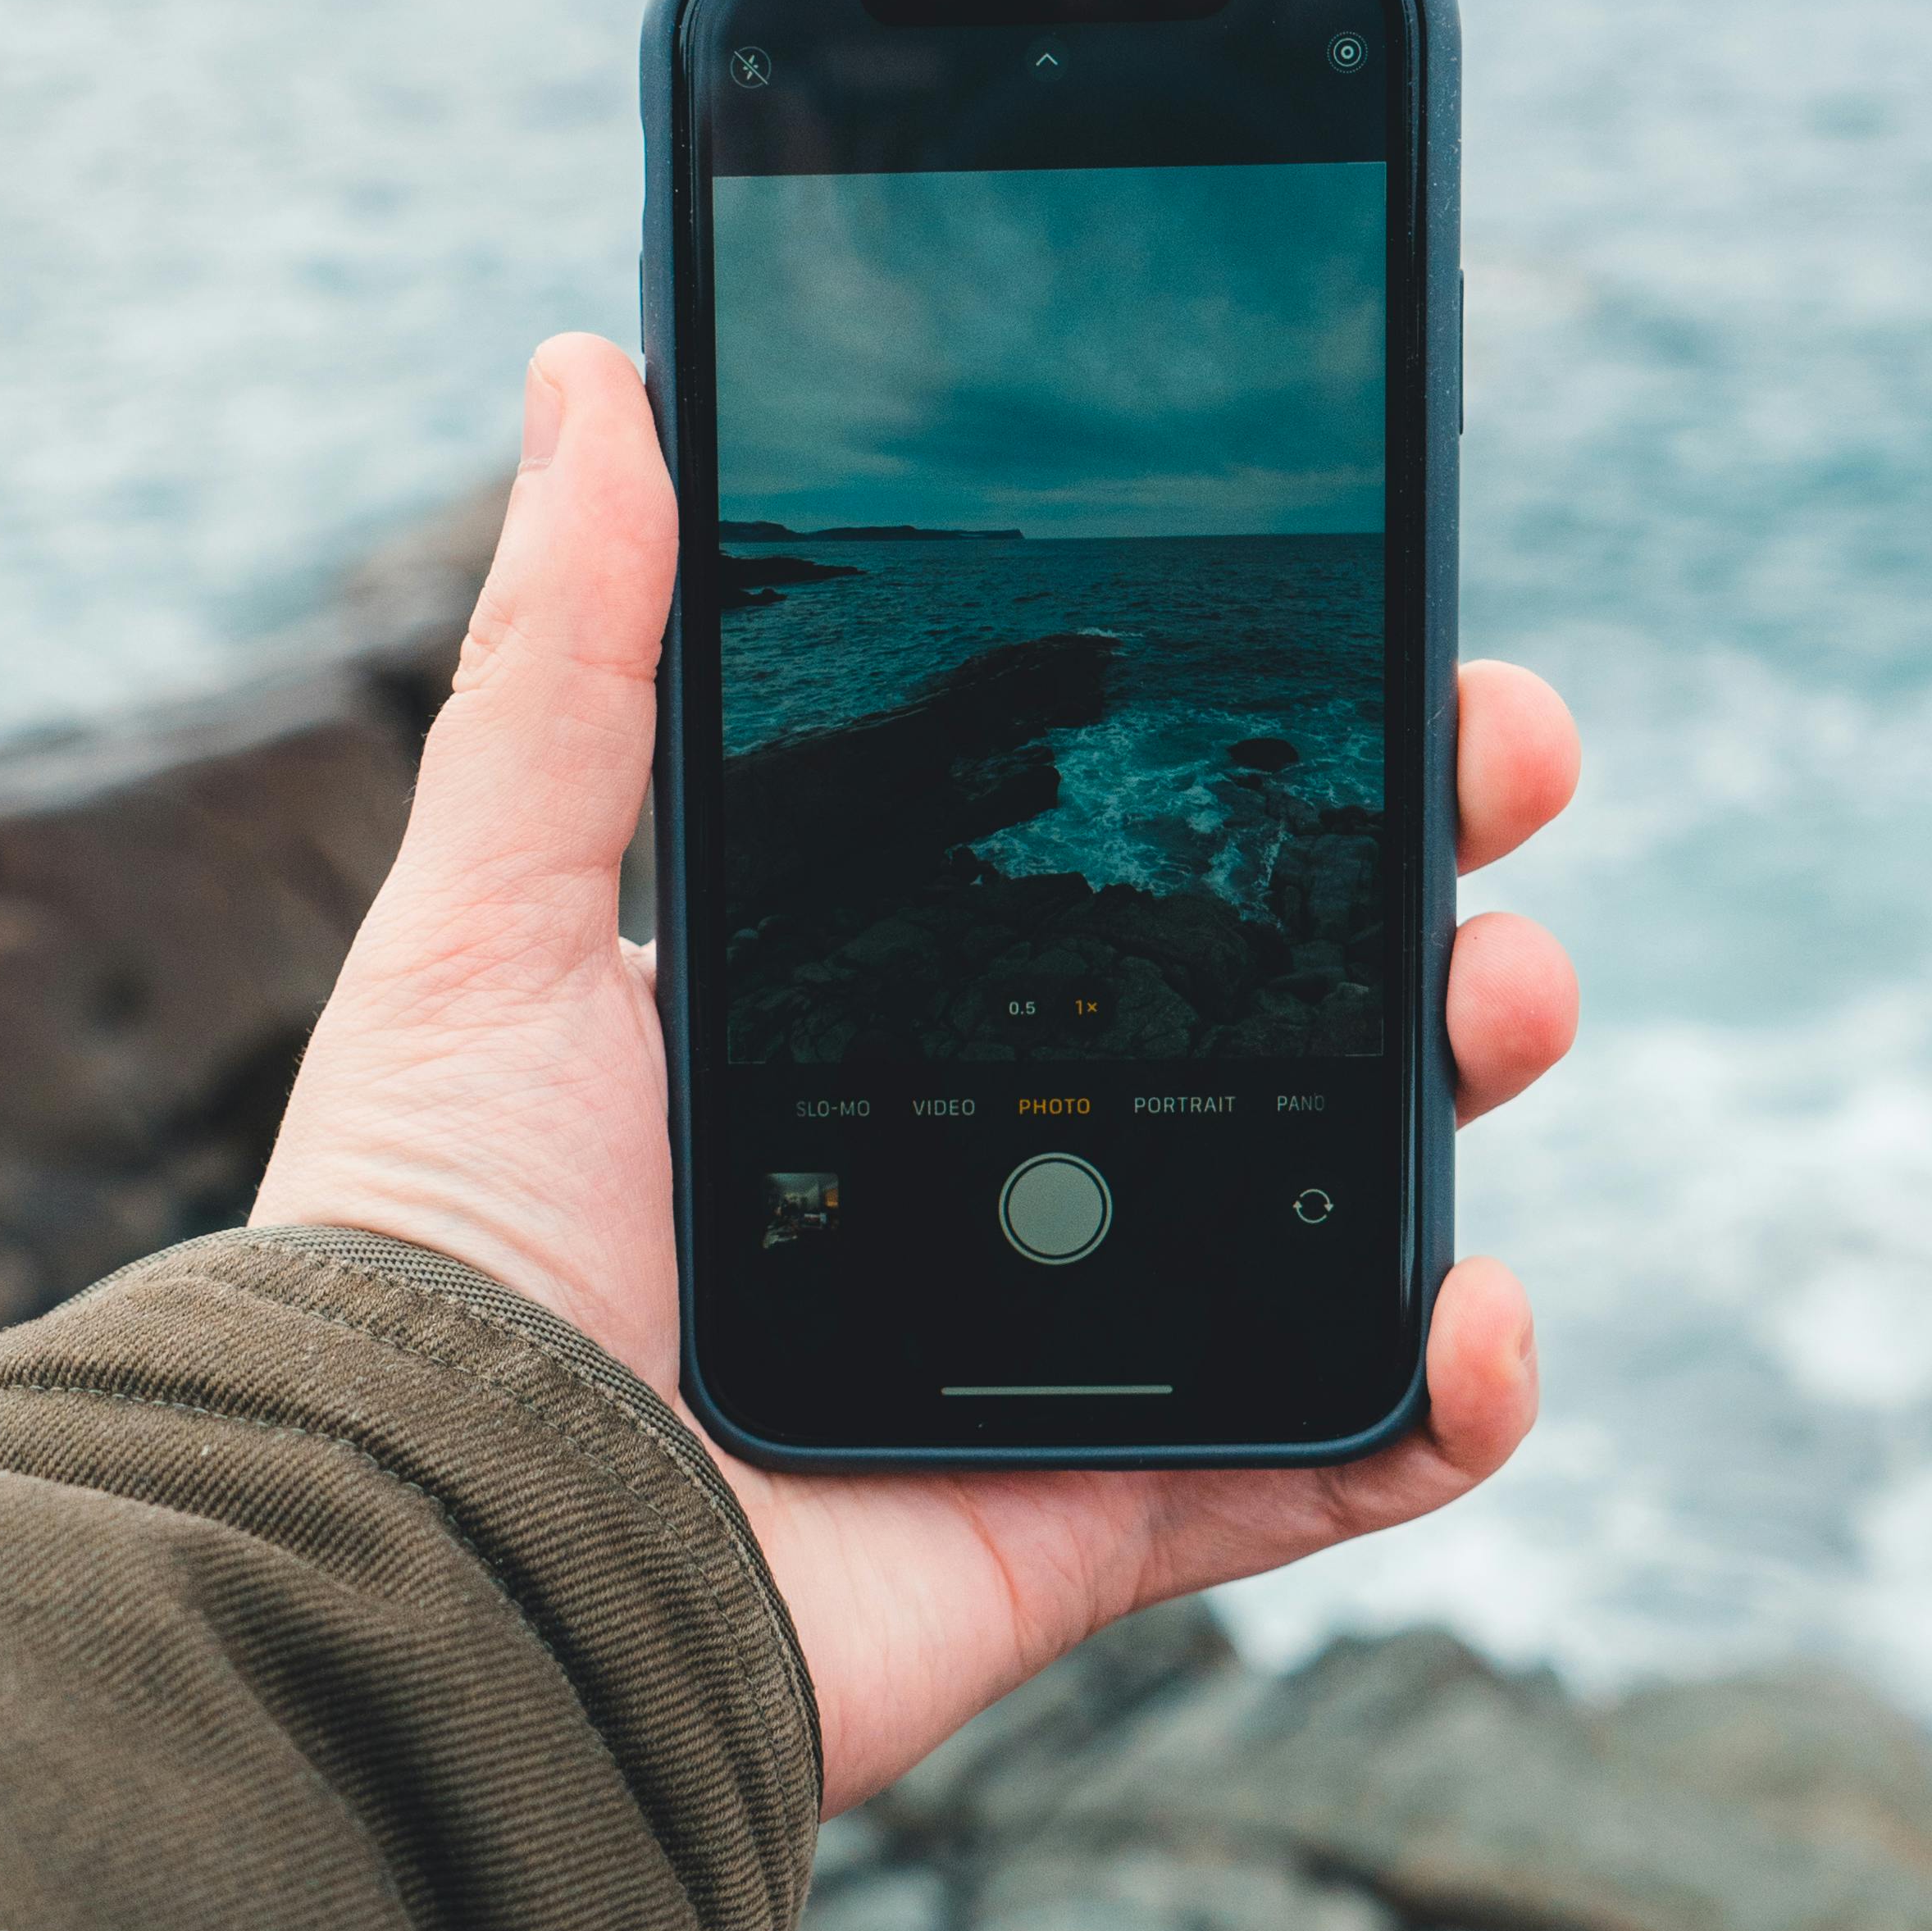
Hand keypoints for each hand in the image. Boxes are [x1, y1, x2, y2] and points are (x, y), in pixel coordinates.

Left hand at [255, 334, 1578, 1808]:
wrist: (434, 1557)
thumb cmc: (424, 1243)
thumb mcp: (483, 914)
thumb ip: (573, 656)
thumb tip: (592, 373)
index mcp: (855, 1020)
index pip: (1104, 846)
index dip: (1249, 738)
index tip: (1368, 619)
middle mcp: (977, 1168)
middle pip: (1264, 994)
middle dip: (1415, 871)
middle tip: (1500, 770)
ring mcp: (1059, 1348)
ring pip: (1334, 1198)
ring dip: (1459, 1084)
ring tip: (1507, 999)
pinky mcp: (1100, 1518)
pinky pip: (1329, 1459)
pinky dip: (1441, 1402)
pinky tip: (1476, 1315)